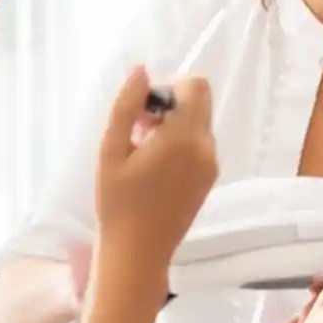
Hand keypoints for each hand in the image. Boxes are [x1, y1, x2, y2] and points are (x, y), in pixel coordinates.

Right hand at [94, 66, 218, 270]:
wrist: (138, 253)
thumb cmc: (118, 202)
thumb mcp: (111, 149)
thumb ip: (126, 105)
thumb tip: (141, 69)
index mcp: (184, 137)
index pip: (196, 86)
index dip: (168, 88)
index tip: (143, 112)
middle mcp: (206, 148)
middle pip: (199, 103)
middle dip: (169, 106)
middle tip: (138, 130)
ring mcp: (211, 166)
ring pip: (199, 124)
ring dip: (174, 126)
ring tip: (143, 153)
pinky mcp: (209, 180)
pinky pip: (199, 146)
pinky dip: (181, 145)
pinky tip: (155, 169)